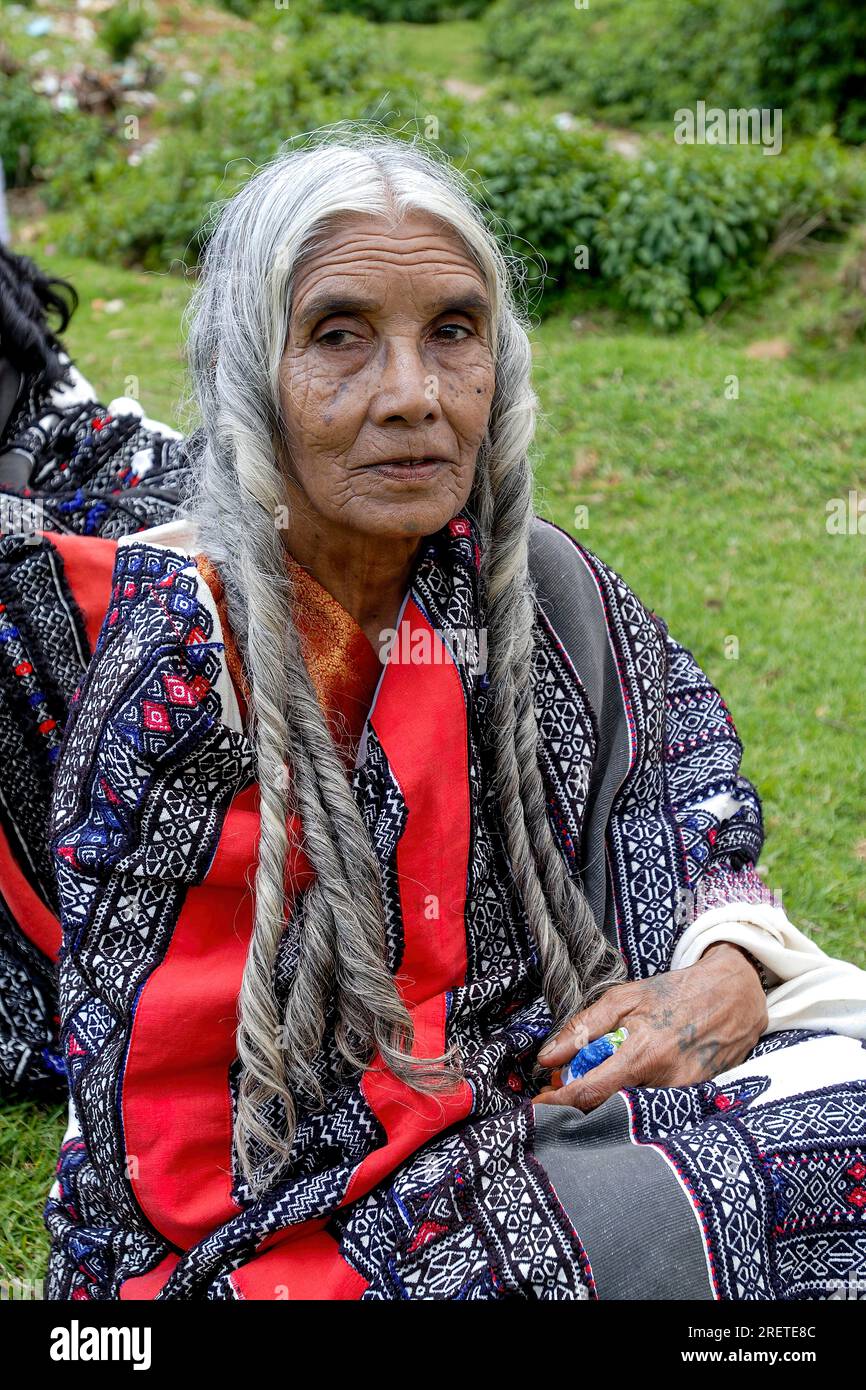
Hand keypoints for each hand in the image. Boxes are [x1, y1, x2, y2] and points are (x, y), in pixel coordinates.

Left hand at [534, 942, 767, 1110]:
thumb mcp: (624, 998)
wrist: (734, 996)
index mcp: (642, 1053)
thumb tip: (547, 1056)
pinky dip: (632, 1099)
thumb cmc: (675, 993)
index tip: (539, 1102)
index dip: (559, 1102)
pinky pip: (653, 1109)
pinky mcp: (695, 1100)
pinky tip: (625, 1081)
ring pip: (629, 1112)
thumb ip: (584, 1028)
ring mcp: (682, 1096)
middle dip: (579, 1104)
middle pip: (607, 1110)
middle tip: (562, 1087)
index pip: (590, 1092)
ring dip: (605, 1101)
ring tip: (594, 1078)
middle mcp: (664, 1082)